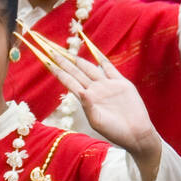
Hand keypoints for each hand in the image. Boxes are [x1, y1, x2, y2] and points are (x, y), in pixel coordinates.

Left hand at [50, 47, 159, 180]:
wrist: (135, 133)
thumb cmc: (114, 131)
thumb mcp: (97, 121)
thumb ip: (88, 106)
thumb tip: (81, 91)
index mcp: (85, 99)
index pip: (68, 80)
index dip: (57, 70)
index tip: (45, 59)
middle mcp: (94, 89)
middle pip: (75, 71)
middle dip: (63, 60)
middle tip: (49, 48)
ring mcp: (107, 85)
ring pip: (89, 67)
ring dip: (78, 58)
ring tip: (67, 48)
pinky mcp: (121, 83)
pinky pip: (109, 67)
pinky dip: (101, 57)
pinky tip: (92, 48)